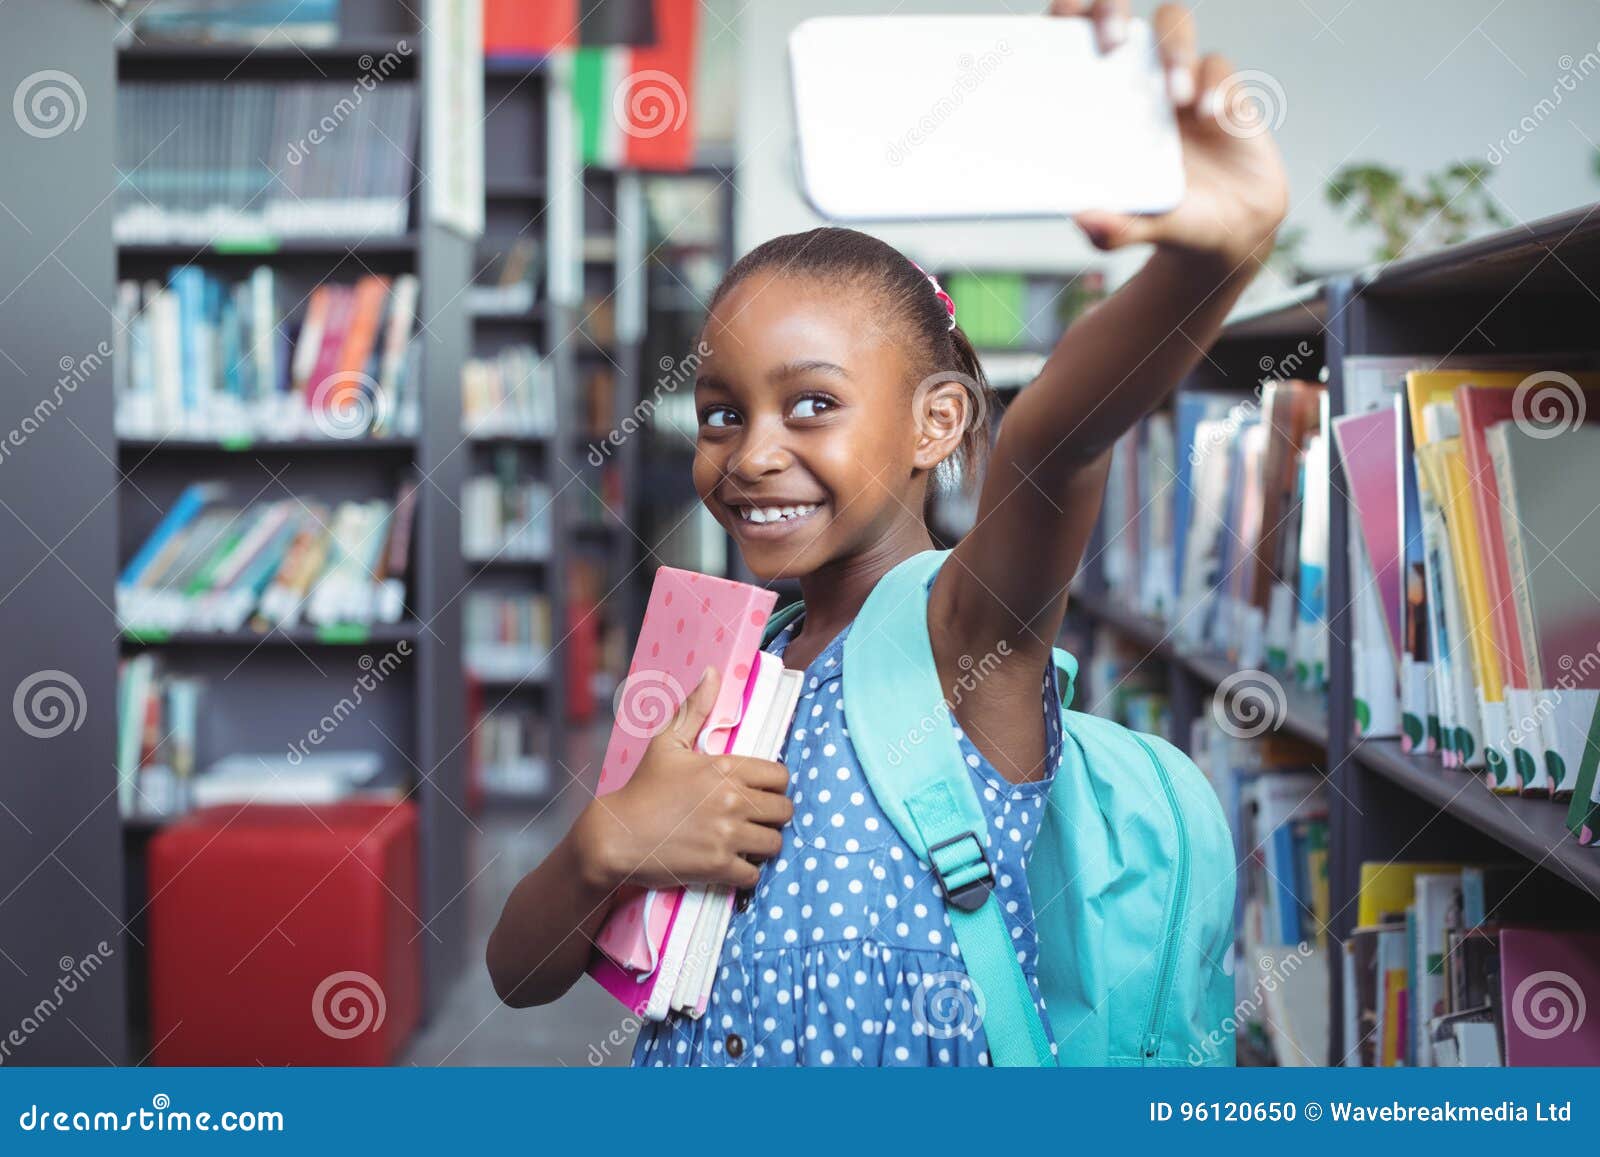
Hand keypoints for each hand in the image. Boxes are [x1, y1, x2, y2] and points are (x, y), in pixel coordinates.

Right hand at [572, 668, 793, 893]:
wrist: (617, 836)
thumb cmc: (642, 789)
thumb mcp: (667, 743)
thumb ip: (695, 708)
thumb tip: (712, 672)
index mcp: (725, 768)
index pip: (780, 776)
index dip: (773, 785)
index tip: (758, 792)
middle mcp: (732, 800)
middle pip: (785, 810)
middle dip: (772, 815)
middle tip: (754, 818)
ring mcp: (727, 835)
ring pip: (774, 842)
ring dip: (762, 844)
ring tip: (744, 841)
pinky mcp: (719, 866)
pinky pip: (754, 873)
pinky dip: (746, 871)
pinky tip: (731, 862)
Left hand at [1052, 1, 1289, 267]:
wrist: (1227, 229)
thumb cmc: (1165, 216)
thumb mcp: (1135, 227)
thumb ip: (1112, 226)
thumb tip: (1085, 220)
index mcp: (1095, 100)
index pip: (1073, 38)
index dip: (1066, 14)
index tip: (1061, 14)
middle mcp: (1133, 77)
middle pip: (1117, 10)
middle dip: (1110, 8)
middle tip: (1111, 42)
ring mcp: (1176, 77)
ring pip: (1171, 24)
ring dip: (1171, 52)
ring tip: (1175, 99)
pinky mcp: (1220, 86)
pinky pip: (1216, 63)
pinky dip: (1213, 84)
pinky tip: (1210, 115)